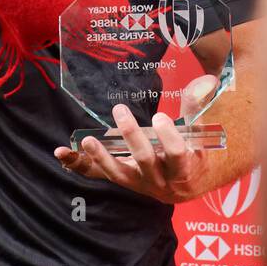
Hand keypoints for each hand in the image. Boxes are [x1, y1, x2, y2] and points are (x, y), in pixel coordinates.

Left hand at [54, 82, 217, 202]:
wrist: (190, 183)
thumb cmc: (196, 151)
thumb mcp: (201, 131)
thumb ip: (199, 106)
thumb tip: (204, 81)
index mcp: (186, 170)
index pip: (178, 155)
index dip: (169, 138)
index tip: (160, 118)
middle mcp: (162, 182)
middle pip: (145, 160)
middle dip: (132, 136)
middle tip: (121, 110)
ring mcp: (140, 184)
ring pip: (119, 173)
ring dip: (102, 157)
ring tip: (87, 140)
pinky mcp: (124, 180)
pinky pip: (100, 174)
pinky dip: (81, 164)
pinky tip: (62, 153)